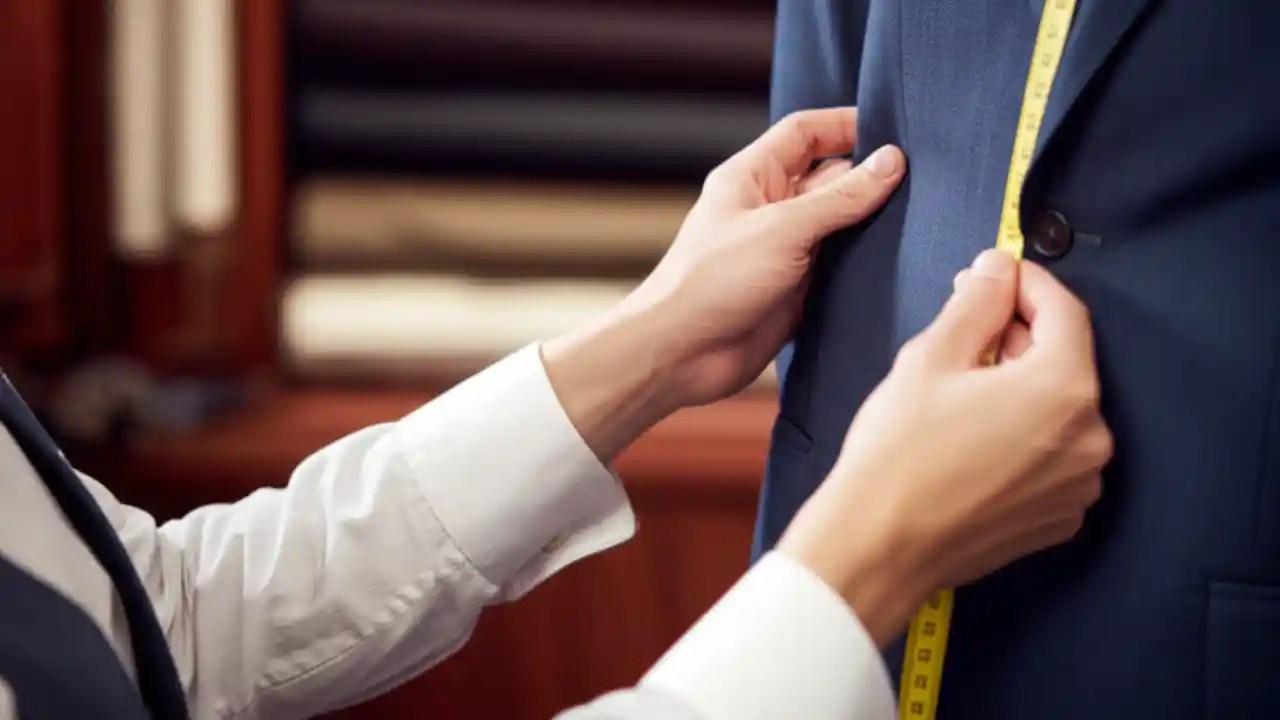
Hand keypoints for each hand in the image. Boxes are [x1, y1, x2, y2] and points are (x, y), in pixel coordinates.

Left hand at [544, 108, 905, 458]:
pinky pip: (838, 267)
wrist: (680, 355)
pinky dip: (864, 264)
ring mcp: (784, 251)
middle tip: (923, 180)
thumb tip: (891, 161)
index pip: (804, 133)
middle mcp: (769, 209)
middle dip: (869, 177)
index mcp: (752, 177)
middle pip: (829, 178)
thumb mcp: (782, 229)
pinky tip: (899, 261)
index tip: (895, 127)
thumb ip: (840, 197)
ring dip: (871, 223)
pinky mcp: (796, 290)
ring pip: (838, 224)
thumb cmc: (712, 282)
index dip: (846, 124)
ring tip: (922, 218)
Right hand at [778, 250, 1112, 645]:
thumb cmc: (897, 454)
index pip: (1065, 311)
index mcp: (1064, 389)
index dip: (1028, 284)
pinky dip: (1025, 437)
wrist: (878, 546)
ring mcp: (1079, 486)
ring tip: (963, 394)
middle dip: (1020, 338)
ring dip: (1022, 389)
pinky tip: (974, 440)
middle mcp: (1090, 439)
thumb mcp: (929, 357)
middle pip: (1065, 362)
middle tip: (966, 333)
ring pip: (1059, 411)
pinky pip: (1053, 458)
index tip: (996, 275)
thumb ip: (976, 302)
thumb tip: (999, 269)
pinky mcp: (1059, 519)